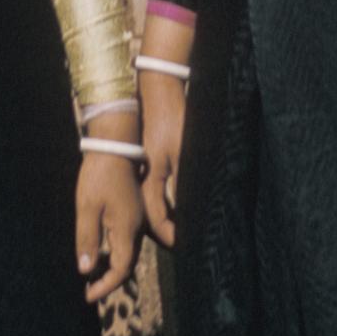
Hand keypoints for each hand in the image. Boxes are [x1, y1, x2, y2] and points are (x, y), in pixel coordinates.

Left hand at [76, 151, 145, 302]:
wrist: (114, 146)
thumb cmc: (98, 175)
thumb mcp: (87, 208)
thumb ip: (87, 240)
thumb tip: (86, 270)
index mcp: (128, 230)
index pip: (121, 270)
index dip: (105, 286)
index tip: (88, 296)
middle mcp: (137, 228)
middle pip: (127, 264)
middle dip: (109, 281)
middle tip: (89, 290)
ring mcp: (136, 219)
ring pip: (127, 252)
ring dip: (112, 267)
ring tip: (92, 275)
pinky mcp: (132, 211)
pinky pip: (126, 240)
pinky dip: (114, 252)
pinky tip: (99, 250)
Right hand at [140, 73, 186, 250]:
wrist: (158, 90)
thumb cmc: (174, 119)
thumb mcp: (185, 153)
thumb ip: (185, 183)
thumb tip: (193, 210)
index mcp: (151, 177)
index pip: (157, 218)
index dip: (171, 236)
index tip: (184, 246)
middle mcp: (144, 176)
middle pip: (150, 214)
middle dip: (164, 232)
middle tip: (181, 244)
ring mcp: (144, 167)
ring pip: (151, 202)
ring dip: (163, 218)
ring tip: (180, 230)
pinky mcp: (148, 159)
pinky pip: (153, 189)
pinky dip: (161, 202)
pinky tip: (174, 204)